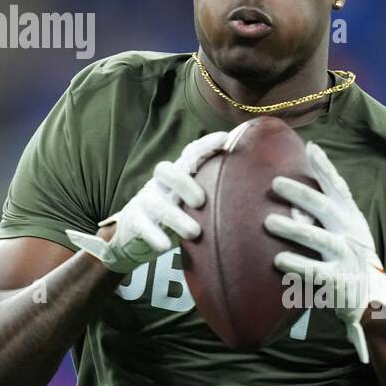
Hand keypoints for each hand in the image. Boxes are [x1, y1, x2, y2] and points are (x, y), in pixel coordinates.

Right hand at [65, 130, 231, 273]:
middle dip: (183, 182)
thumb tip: (253, 200)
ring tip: (194, 232)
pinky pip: (142, 225)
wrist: (132, 238)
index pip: (188, 155)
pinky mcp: (133, 222)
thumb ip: (211, 198)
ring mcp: (144, 202)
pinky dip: (154, 235)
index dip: (204, 146)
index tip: (224, 139)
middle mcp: (159, 185)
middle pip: (165, 170)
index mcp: (176, 177)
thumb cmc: (172, 218)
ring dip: (175, 217)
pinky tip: (164, 246)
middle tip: (201, 202)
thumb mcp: (190, 205)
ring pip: (156, 203)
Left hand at [265, 141, 385, 362]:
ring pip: (320, 240)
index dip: (326, 169)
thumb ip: (324, 213)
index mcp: (351, 219)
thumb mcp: (344, 231)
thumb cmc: (348, 259)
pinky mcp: (340, 284)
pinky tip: (278, 259)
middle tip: (276, 183)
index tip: (312, 148)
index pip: (339, 189)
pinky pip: (316, 273)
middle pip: (326, 209)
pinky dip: (297, 265)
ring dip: (294, 230)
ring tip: (268, 221)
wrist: (372, 301)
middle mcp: (351, 235)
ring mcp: (347, 259)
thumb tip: (291, 191)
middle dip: (301, 194)